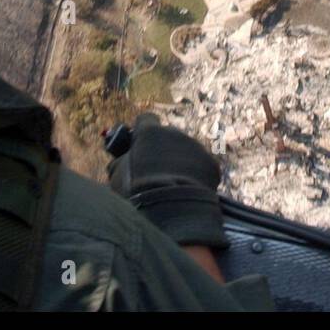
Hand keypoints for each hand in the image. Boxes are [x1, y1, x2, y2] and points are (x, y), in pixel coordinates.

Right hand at [106, 114, 227, 248]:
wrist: (171, 210)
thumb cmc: (138, 192)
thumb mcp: (118, 175)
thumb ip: (121, 162)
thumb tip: (120, 161)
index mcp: (150, 132)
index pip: (146, 119)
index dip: (143, 131)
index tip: (140, 144)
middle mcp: (174, 133)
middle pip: (168, 136)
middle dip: (163, 150)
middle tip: (157, 172)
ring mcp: (195, 147)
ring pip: (186, 151)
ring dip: (180, 164)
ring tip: (173, 187)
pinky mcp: (211, 163)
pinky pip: (202, 166)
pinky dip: (196, 177)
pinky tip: (188, 193)